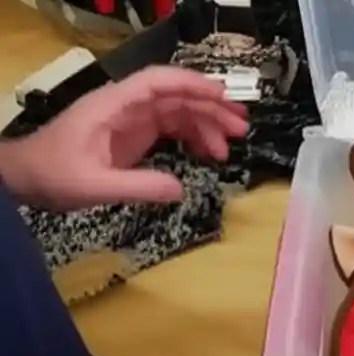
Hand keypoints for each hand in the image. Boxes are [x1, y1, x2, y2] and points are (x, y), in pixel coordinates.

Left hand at [0, 66, 247, 210]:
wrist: (27, 178)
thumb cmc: (53, 175)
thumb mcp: (94, 185)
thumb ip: (138, 186)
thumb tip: (181, 189)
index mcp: (113, 105)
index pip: (157, 83)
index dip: (192, 85)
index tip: (222, 96)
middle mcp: (126, 106)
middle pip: (176, 96)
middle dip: (210, 108)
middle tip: (240, 129)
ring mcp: (132, 120)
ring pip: (178, 112)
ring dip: (206, 125)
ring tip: (228, 150)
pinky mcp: (135, 135)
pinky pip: (172, 129)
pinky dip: (193, 138)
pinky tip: (208, 154)